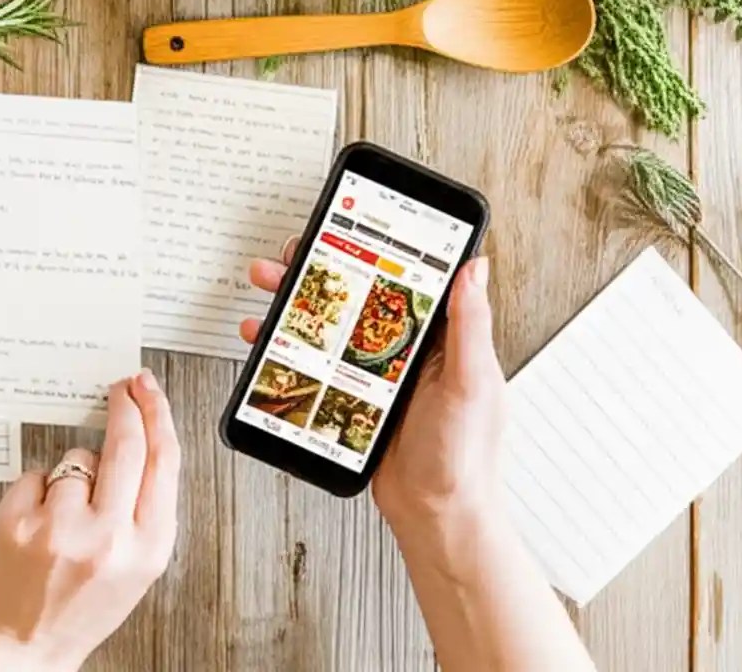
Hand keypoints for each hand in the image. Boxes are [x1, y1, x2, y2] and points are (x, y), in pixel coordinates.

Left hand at [0, 370, 180, 670]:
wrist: (30, 643)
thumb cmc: (86, 604)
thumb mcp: (141, 564)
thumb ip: (148, 507)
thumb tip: (146, 435)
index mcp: (147, 547)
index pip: (162, 460)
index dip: (158, 414)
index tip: (149, 391)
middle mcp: (108, 536)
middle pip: (126, 444)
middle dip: (125, 406)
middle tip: (121, 390)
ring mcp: (61, 529)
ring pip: (77, 459)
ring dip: (75, 473)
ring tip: (67, 514)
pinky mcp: (19, 524)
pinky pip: (38, 475)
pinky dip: (39, 489)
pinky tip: (40, 520)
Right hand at [240, 245, 503, 525]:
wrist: (435, 516)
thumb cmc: (465, 456)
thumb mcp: (472, 382)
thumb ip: (470, 324)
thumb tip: (475, 265)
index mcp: (443, 337)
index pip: (405, 277)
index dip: (373, 249)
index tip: (343, 227)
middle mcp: (407, 350)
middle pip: (357, 296)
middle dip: (319, 271)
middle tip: (288, 256)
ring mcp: (376, 374)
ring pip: (330, 327)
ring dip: (295, 305)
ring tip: (266, 288)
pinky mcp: (353, 399)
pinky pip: (316, 365)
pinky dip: (287, 350)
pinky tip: (266, 341)